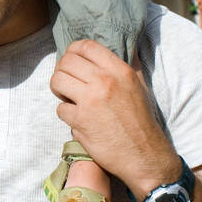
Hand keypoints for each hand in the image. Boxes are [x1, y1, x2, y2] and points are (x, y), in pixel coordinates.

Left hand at [48, 40, 181, 198]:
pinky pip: (60, 108)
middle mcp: (104, 81)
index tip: (72, 62)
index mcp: (120, 71)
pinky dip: (66, 113)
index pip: (86, 46)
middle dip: (62, 71)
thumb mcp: (140, 87)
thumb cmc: (142, 121)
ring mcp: (91, 101)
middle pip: (66, 62)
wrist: (144, 155)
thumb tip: (127, 47)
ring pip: (57, 81)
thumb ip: (129, 66)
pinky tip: (77, 118)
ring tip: (68, 97)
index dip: (73, 51)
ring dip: (59, 90)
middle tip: (68, 83)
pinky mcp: (80, 120)